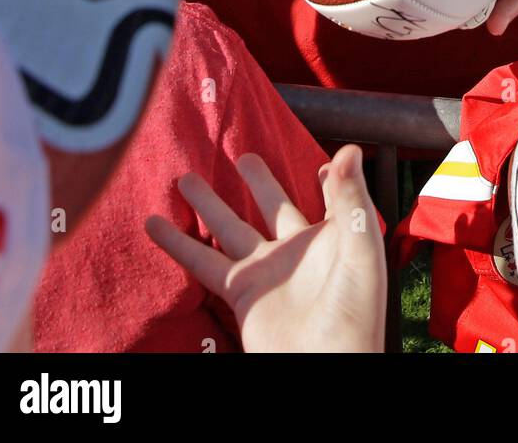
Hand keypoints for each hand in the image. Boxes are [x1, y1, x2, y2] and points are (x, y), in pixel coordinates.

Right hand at [146, 145, 385, 353]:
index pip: (333, 200)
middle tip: (243, 157)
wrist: (323, 367)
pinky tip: (156, 224)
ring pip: (230, 228)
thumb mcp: (361, 252)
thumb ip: (352, 200)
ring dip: (208, 205)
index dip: (331, 182)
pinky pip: (204, 263)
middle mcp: (297, 252)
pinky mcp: (240, 292)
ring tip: (185, 178)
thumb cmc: (354, 314)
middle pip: (273, 206)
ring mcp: (266, 271)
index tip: (325, 163)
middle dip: (258, 182)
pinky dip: (178, 244)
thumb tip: (348, 151)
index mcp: (330, 238)